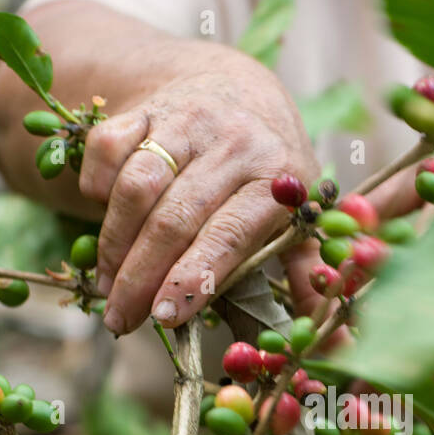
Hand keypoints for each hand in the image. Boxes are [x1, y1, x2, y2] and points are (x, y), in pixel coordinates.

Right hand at [79, 60, 319, 333]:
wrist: (235, 88)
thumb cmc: (269, 173)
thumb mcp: (299, 215)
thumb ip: (306, 276)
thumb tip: (336, 346)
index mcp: (278, 177)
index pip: (229, 235)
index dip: (195, 278)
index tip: (166, 318)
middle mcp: (233, 142)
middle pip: (176, 219)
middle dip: (143, 277)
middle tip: (122, 320)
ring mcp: (186, 119)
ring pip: (136, 188)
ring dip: (114, 243)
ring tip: (107, 286)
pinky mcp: (146, 106)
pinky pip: (108, 149)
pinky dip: (97, 188)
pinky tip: (102, 220)